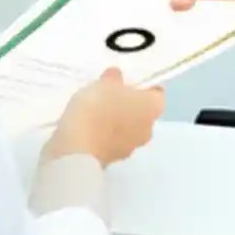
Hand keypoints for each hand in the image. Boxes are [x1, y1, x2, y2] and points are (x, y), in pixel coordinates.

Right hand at [45, 68, 164, 166]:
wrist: (78, 147)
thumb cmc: (98, 108)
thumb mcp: (104, 83)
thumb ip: (114, 78)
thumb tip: (117, 76)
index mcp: (154, 107)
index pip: (156, 92)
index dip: (142, 85)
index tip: (125, 81)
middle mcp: (149, 129)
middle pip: (142, 112)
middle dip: (128, 104)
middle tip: (108, 94)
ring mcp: (132, 147)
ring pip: (128, 128)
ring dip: (116, 120)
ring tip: (95, 110)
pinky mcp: (113, 158)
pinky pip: (112, 141)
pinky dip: (104, 134)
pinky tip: (88, 126)